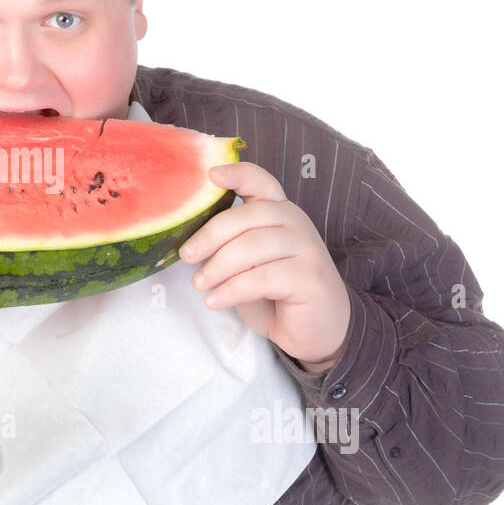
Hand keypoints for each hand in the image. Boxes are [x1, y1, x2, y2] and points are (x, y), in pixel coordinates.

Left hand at [178, 162, 350, 373]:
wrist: (317, 330)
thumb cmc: (275, 292)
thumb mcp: (249, 263)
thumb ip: (231, 245)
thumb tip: (189, 243)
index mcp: (279, 211)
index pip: (261, 182)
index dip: (237, 174)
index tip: (210, 174)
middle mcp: (296, 223)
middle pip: (246, 216)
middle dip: (210, 236)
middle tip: (186, 256)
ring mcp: (307, 248)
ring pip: (252, 247)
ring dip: (218, 266)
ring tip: (199, 284)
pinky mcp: (310, 278)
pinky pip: (261, 278)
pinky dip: (231, 290)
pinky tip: (215, 301)